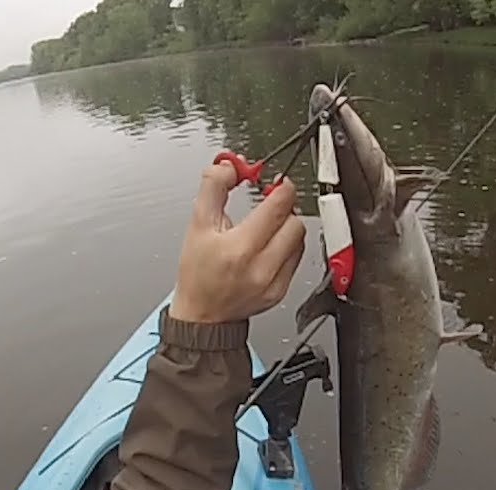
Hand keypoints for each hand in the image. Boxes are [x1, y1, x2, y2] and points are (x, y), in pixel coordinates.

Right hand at [170, 156, 306, 323]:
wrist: (201, 316)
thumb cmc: (197, 274)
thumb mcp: (197, 225)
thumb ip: (213, 188)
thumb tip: (229, 166)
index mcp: (239, 248)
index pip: (278, 206)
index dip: (282, 188)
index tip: (277, 183)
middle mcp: (260, 267)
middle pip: (294, 222)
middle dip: (283, 209)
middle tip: (270, 207)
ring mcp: (273, 282)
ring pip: (299, 240)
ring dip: (286, 228)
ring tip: (267, 229)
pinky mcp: (280, 292)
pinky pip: (296, 260)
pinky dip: (286, 249)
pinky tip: (269, 249)